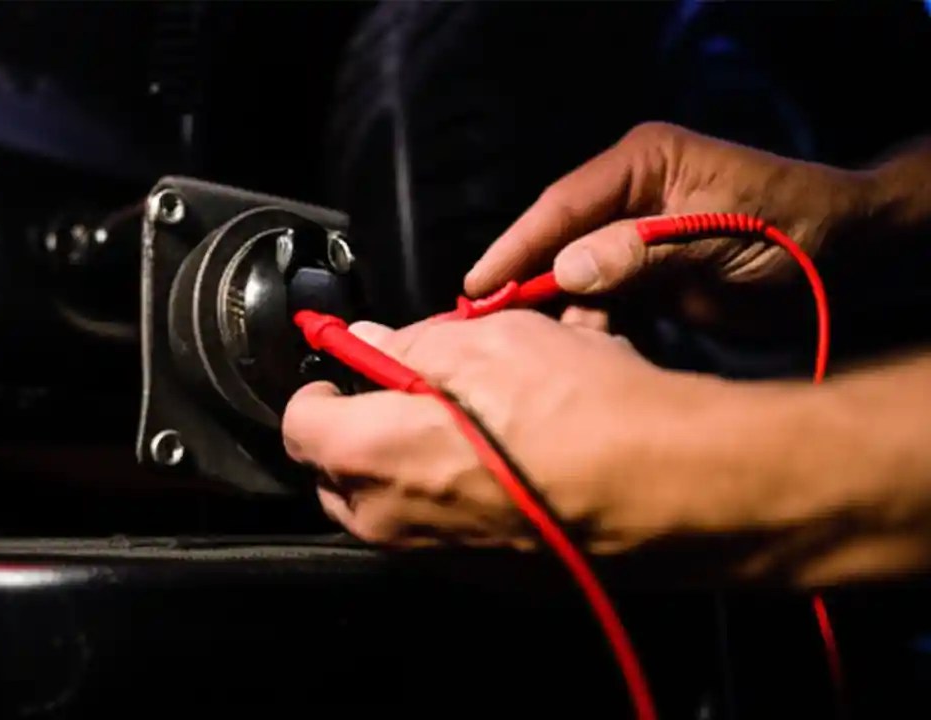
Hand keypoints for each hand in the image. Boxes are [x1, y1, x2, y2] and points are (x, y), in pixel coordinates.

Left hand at [282, 312, 709, 551]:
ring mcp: (437, 555)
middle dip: (361, 428)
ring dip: (414, 458)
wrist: (668, 489)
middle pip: (340, 471)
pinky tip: (511, 455)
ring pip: (396, 501)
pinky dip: (459, 492)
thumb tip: (370, 342)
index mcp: (368, 456)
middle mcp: (390, 520)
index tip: (349, 365)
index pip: (300, 422)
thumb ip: (405, 345)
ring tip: (476, 417)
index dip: (322, 385)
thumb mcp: (482, 342)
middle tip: (411, 389)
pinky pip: (447, 526)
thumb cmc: (575, 409)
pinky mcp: (487, 573)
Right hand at [464, 122, 872, 335]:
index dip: (516, 245)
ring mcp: (634, 237)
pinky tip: (577, 350)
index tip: (479, 284)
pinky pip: (600, 301)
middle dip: (523, 280)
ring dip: (558, 312)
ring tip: (533, 350)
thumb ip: (643, 251)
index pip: (562, 204)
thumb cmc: (796, 228)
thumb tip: (565, 270)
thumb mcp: (720, 237)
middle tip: (483, 325)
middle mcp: (629, 195)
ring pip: (572, 276)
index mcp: (643, 164)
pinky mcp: (645, 275)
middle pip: (555, 239)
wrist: (848, 252)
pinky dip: (589, 326)